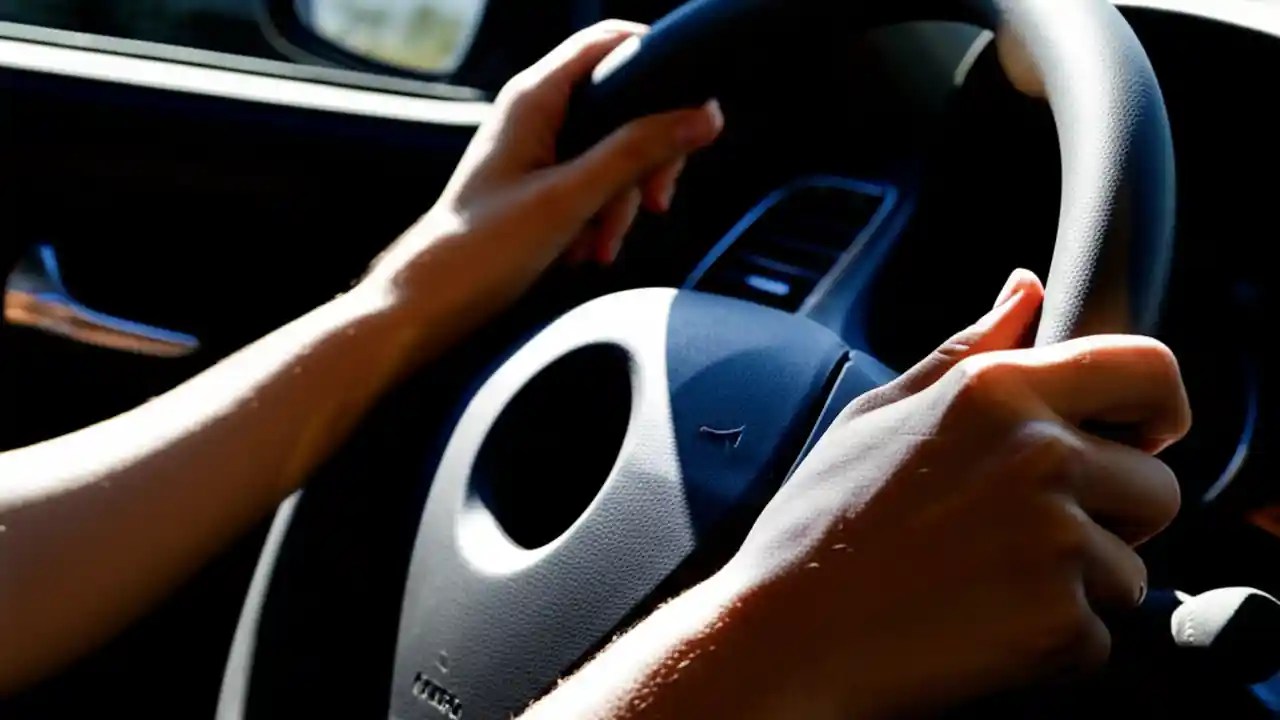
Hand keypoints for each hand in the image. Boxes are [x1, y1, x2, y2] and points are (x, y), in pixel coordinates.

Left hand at [363, 20, 722, 334]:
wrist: (435, 299)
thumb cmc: (480, 249)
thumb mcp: (570, 199)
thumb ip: (635, 154)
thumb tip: (698, 118)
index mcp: (535, 98)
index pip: (609, 42)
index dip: (656, 60)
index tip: (691, 104)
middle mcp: (537, 114)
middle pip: (623, 106)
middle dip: (646, 158)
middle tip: (654, 199)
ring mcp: (539, 149)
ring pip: (614, 154)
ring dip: (622, 201)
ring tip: (601, 243)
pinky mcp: (541, 183)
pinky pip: (594, 184)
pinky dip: (602, 216)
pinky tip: (588, 249)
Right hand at [721, 270, 1191, 717]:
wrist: (784, 639)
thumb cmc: (819, 526)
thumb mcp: (877, 413)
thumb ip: (967, 348)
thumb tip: (1025, 289)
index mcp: (998, 392)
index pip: (1148, 369)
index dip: (1158, 407)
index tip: (1138, 438)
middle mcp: (1040, 455)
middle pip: (1158, 485)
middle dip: (1113, 515)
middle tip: (1025, 536)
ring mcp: (1056, 540)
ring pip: (1131, 568)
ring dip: (1080, 584)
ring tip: (986, 584)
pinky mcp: (1062, 622)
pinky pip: (1102, 633)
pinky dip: (1055, 642)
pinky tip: (981, 626)